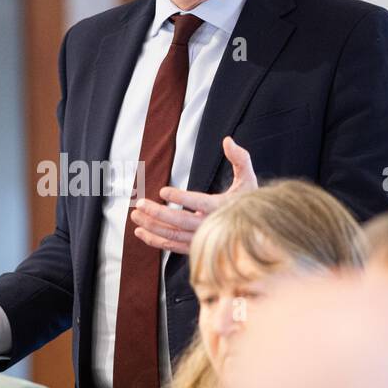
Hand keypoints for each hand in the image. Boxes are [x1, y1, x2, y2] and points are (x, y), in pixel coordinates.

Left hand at [130, 137, 257, 254]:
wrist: (252, 233)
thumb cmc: (248, 202)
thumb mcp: (248, 179)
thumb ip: (240, 158)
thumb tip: (228, 140)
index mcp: (222, 207)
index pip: (200, 203)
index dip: (182, 198)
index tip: (163, 190)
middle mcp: (211, 226)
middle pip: (180, 221)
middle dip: (158, 213)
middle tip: (140, 204)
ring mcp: (201, 239)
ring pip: (173, 235)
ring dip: (152, 226)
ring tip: (135, 215)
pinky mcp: (194, 248)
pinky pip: (172, 246)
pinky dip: (155, 241)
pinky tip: (140, 232)